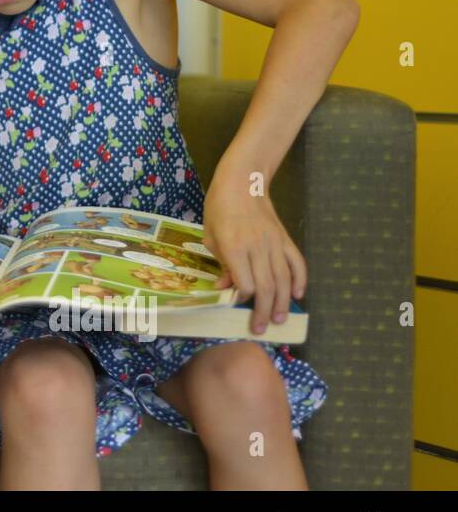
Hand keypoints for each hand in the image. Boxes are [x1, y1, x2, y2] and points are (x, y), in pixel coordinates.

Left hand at [202, 170, 306, 335]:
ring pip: (284, 279)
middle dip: (264, 311)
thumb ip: (220, 263)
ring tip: (280, 320)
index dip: (242, 298)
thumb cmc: (219, 208)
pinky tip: (298, 295)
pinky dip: (300, 280)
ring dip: (283, 302)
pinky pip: (297, 263)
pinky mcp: (286, 239)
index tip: (237, 304)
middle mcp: (257, 248)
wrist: (243, 182)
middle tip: (262, 329)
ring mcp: (275, 244)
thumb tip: (225, 288)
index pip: (245, 284)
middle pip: (266, 287)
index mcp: (234, 247)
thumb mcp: (210, 236)